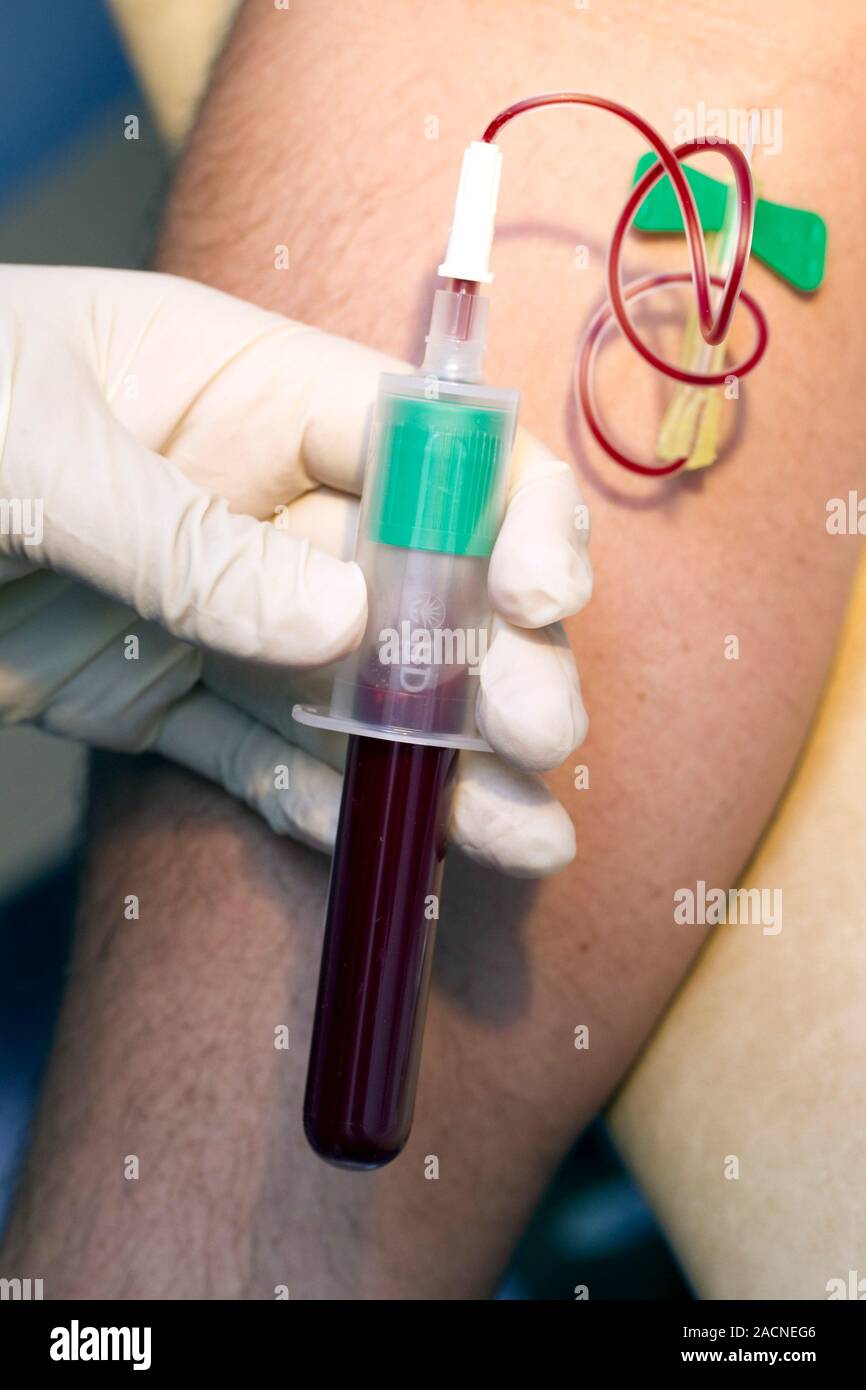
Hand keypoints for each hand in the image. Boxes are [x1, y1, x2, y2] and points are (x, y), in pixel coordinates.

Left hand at [0, 265, 590, 873]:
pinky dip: (326, 807)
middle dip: (489, 658)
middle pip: (414, 578)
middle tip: (543, 735)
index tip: (541, 594)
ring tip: (527, 834)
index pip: (419, 442)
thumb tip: (341, 618)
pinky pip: (261, 758)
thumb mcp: (36, 449)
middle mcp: (258, 501)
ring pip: (354, 691)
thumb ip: (187, 537)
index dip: (503, 510)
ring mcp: (217, 609)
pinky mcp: (164, 698)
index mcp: (247, 389)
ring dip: (440, 761)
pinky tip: (399, 854)